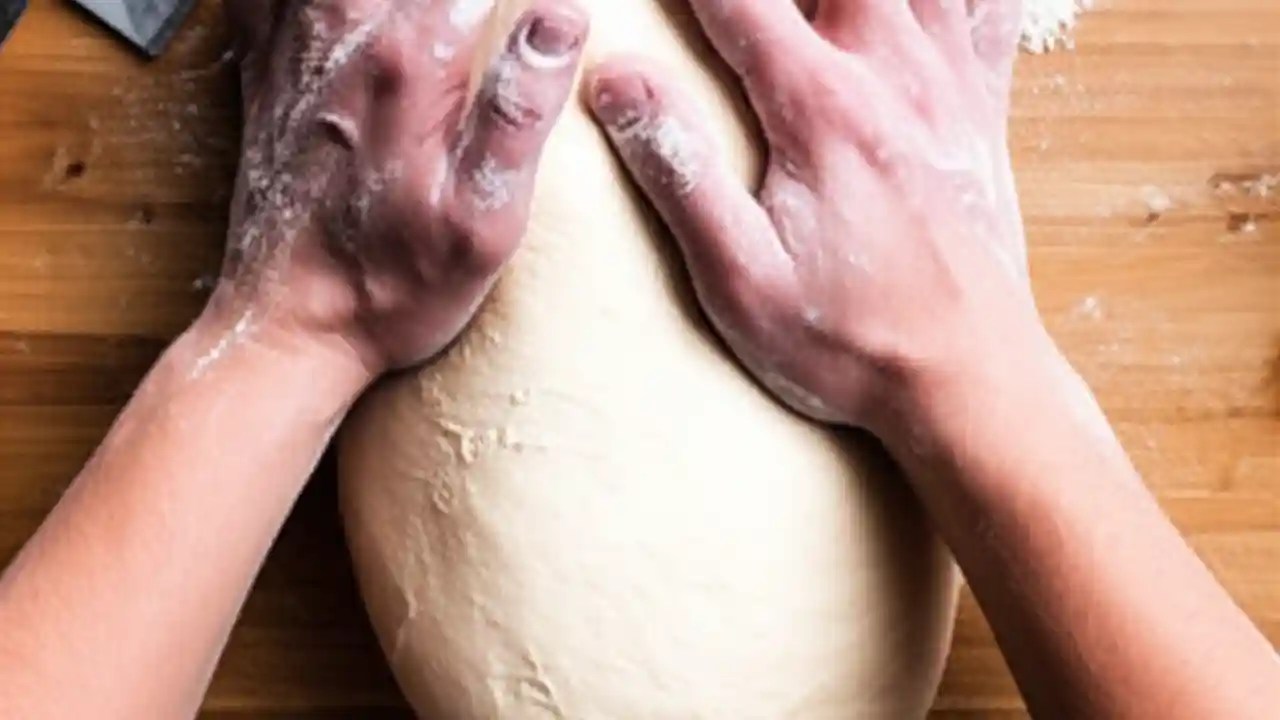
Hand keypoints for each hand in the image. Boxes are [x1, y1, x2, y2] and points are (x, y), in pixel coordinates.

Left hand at [213, 0, 587, 377]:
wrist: (290, 326)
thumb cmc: (392, 285)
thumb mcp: (484, 219)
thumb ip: (519, 112)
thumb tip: (560, 19)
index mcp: (409, 60)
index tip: (537, 12)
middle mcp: (345, 31)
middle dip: (466, 0)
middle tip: (485, 24)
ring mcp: (297, 42)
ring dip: (400, 3)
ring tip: (446, 26)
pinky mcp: (268, 63)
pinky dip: (309, 5)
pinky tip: (360, 21)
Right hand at [586, 0, 1038, 435]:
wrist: (966, 379)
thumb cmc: (850, 340)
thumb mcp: (741, 279)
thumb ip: (681, 173)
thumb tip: (618, 83)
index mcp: (820, 110)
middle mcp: (894, 76)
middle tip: (742, 2)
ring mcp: (949, 86)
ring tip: (822, 6)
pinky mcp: (983, 111)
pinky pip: (990, 12)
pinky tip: (923, 8)